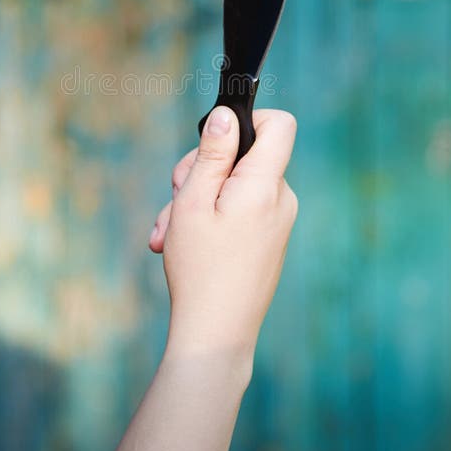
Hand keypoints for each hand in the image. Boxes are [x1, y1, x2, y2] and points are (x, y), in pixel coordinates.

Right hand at [149, 107, 297, 365]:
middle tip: (175, 195)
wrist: (217, 335)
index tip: (215, 139)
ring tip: (170, 232)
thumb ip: (212, 154)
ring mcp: (277, 222)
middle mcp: (280, 200)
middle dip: (203, 168)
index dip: (248, 119)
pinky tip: (181, 244)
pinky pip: (239, 211)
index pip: (279, 124)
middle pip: (246, 155)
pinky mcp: (268, 239)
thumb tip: (226, 115)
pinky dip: (210, 219)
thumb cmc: (200, 268)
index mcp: (266, 185)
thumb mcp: (193, 201)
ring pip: (235, 186)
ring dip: (198, 200)